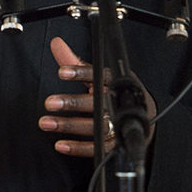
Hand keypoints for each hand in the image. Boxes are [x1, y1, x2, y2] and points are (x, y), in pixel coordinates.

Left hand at [39, 37, 155, 156]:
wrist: (144, 114)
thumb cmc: (116, 91)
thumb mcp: (99, 74)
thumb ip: (76, 62)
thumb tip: (56, 44)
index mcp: (116, 82)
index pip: (100, 75)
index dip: (81, 73)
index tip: (62, 71)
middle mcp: (118, 102)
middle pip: (96, 102)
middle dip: (72, 103)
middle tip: (50, 102)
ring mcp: (118, 123)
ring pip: (94, 126)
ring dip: (69, 125)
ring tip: (47, 122)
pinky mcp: (115, 142)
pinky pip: (97, 148)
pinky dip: (78, 148)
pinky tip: (61, 144)